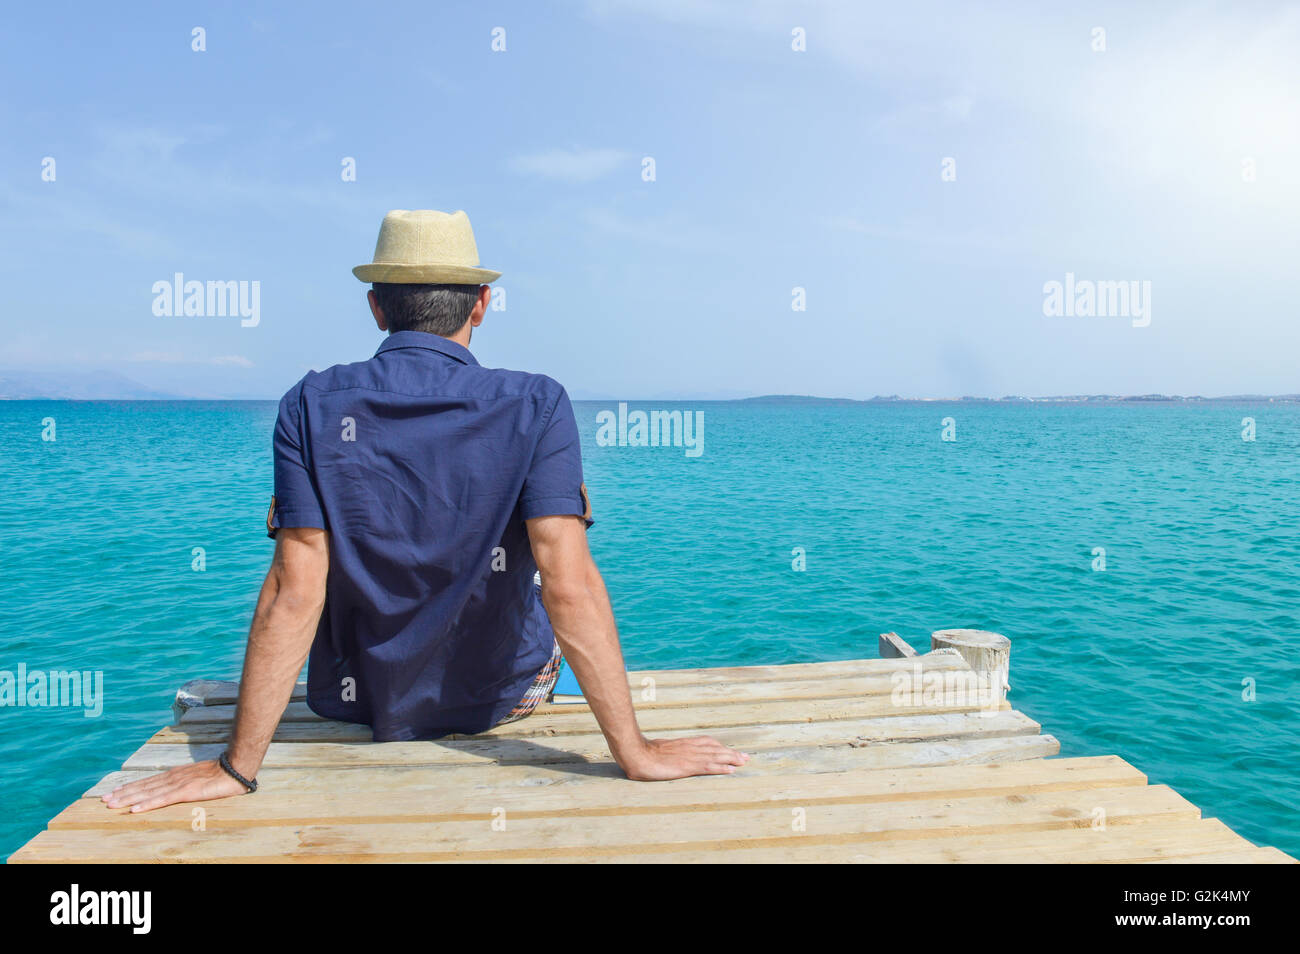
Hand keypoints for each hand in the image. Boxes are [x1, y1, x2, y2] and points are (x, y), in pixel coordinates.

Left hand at [101, 759, 250, 812]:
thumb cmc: (220, 774)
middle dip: (123, 794)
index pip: (147, 782)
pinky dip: (147, 804)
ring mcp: (178, 784)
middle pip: (143, 787)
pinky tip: (135, 809)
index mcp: (175, 775)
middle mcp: (172, 778)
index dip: (130, 787)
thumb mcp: (198, 778)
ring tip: (112, 804)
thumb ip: (185, 783)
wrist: (235, 769)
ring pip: (148, 793)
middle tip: (104, 800)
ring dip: (128, 799)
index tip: (113, 792)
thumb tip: (175, 789)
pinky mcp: (185, 792)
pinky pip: (163, 800)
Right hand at [620, 736, 749, 780]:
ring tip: (743, 762)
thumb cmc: (644, 752)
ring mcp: (689, 756)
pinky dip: (721, 768)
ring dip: (731, 758)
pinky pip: (708, 767)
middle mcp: (690, 748)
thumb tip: (669, 755)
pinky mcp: (687, 766)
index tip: (730, 750)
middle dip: (731, 752)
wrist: (637, 754)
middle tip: (745, 757)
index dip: (721, 747)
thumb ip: (669, 751)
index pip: (708, 742)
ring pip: (716, 756)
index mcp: (684, 743)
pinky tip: (731, 770)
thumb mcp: (660, 749)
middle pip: (716, 748)